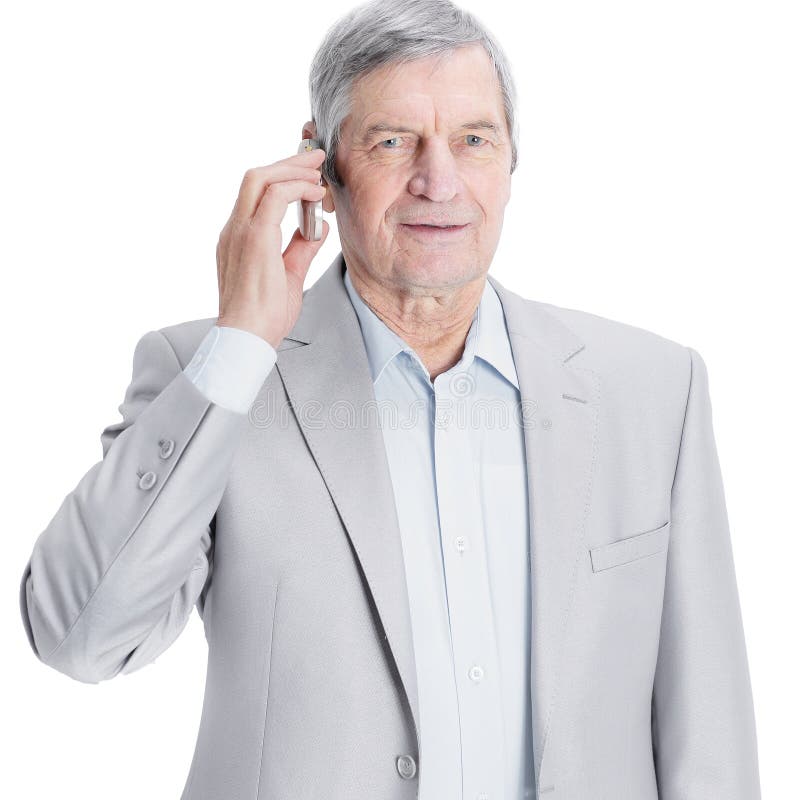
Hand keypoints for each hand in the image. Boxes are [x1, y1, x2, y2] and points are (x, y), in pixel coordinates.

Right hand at [215, 147, 328, 347]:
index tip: (308, 175)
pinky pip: (274, 196)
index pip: (255, 194)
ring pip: (260, 178)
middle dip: (288, 163)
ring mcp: (239, 231)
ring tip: (318, 173)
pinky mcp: (253, 237)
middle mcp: (234, 229)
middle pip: (255, 177)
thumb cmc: (263, 317)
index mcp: (238, 238)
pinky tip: (315, 194)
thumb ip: (300, 249)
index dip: (282, 178)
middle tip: (315, 160)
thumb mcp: (289, 276)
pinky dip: (296, 188)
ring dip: (292, 170)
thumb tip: (316, 229)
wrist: (246, 338)